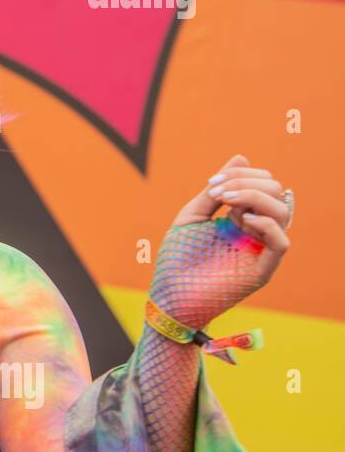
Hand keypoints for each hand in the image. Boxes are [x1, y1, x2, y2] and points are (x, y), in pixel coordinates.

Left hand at [151, 154, 291, 327]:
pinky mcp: (261, 271)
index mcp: (242, 217)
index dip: (241, 175)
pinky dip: (266, 224)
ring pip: (283, 212)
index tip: (211, 184)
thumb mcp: (192, 216)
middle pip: (276, 193)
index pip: (262, 184)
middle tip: (217, 192)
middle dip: (248, 182)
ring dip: (255, 197)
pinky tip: (242, 220)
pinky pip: (281, 243)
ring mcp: (261, 250)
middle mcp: (256, 232)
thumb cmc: (177, 258)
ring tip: (226, 202)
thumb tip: (241, 157)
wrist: (168, 294)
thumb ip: (215, 190)